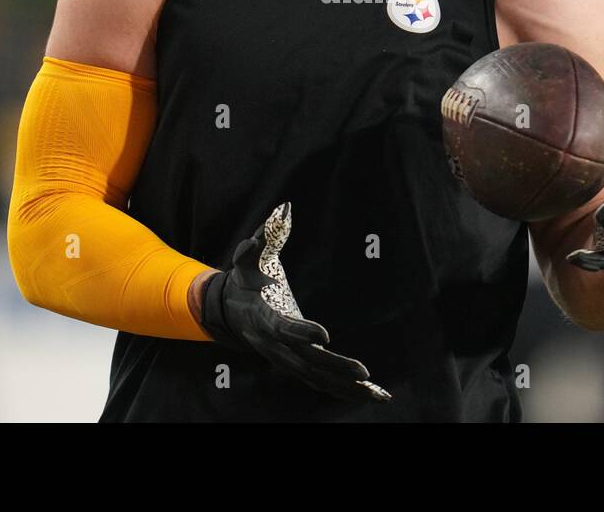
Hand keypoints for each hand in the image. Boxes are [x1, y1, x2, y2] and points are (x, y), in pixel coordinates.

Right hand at [198, 202, 391, 403]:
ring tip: (376, 392)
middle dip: (334, 367)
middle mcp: (273, 345)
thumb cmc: (243, 280)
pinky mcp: (294, 364)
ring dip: (345, 387)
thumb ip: (264, 237)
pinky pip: (319, 381)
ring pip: (316, 378)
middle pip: (305, 361)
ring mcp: (283, 359)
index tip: (324, 335)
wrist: (227, 311)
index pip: (283, 328)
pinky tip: (369, 393)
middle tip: (362, 371)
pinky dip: (343, 390)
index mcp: (263, 318)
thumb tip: (284, 209)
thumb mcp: (249, 257)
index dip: (302, 332)